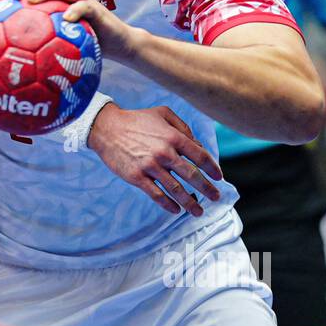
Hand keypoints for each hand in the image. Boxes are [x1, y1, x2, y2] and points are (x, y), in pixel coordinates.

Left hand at [0, 0, 136, 54]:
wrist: (118, 45)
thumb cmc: (86, 48)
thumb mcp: (62, 49)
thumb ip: (43, 51)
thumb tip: (17, 69)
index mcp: (55, 4)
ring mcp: (82, 0)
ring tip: (31, 1)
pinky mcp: (97, 9)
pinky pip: (85, 7)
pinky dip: (75, 10)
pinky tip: (66, 18)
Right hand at [89, 104, 221, 215]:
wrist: (106, 128)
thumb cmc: (136, 119)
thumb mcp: (162, 113)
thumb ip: (183, 127)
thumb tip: (197, 143)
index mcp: (173, 137)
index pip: (200, 156)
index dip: (212, 168)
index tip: (219, 177)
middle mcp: (165, 153)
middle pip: (192, 176)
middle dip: (207, 189)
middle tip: (216, 197)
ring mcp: (150, 167)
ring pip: (176, 189)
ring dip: (190, 203)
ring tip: (198, 211)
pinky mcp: (137, 177)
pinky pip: (156, 195)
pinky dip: (168, 204)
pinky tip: (176, 210)